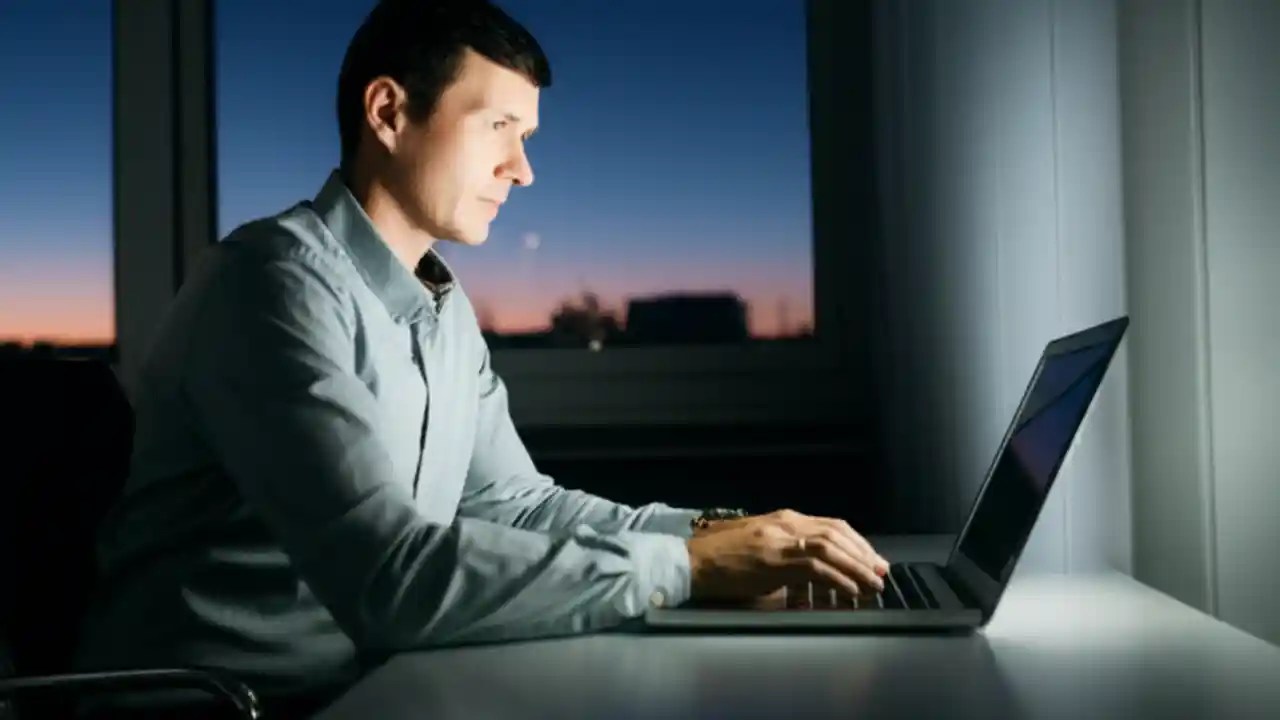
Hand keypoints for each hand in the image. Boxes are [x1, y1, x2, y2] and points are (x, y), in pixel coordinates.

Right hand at [685, 509, 888, 601]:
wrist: (689, 561)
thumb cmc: (720, 559)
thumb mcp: (759, 549)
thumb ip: (786, 555)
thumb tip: (815, 575)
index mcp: (782, 519)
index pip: (831, 525)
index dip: (857, 543)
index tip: (872, 559)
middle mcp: (785, 523)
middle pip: (837, 532)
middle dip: (864, 553)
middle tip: (881, 573)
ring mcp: (778, 539)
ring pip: (831, 547)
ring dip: (856, 567)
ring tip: (872, 585)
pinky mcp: (772, 559)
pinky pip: (815, 567)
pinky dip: (837, 579)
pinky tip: (849, 591)